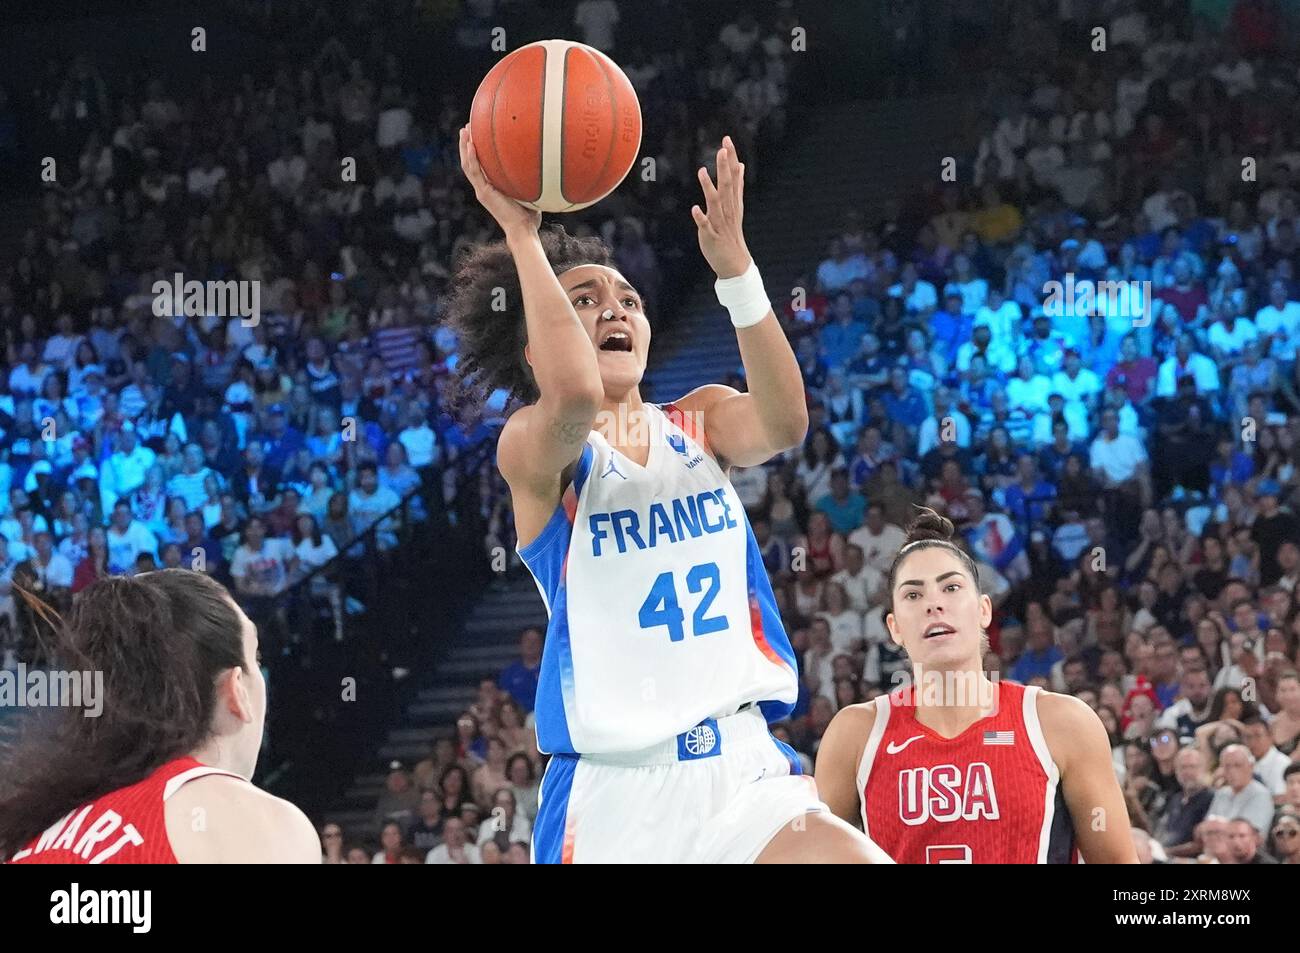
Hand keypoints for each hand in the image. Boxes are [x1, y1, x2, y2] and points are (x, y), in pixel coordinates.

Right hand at [458, 125, 540, 238]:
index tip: (477, 134)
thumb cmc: (530, 216)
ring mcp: (482, 191)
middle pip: (470, 162)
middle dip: (467, 144)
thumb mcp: (529, 192)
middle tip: (467, 127)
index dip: (476, 151)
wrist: (523, 231)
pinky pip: (475, 173)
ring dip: (465, 147)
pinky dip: (472, 158)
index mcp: (491, 188)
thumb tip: (545, 164)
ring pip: (468, 165)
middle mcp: (484, 188)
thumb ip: (530, 179)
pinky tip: (471, 144)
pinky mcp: (484, 193)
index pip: (480, 166)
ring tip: (464, 130)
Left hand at [691, 135, 751, 277]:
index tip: (727, 140)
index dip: (731, 159)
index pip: (734, 177)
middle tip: (722, 148)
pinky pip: (706, 226)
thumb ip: (737, 186)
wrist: (735, 264)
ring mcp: (720, 223)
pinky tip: (695, 209)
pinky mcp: (711, 236)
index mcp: (733, 203)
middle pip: (727, 186)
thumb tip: (739, 166)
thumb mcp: (736, 207)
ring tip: (702, 172)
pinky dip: (701, 218)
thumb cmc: (731, 233)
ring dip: (709, 188)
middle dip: (724, 167)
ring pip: (716, 203)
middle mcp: (728, 210)